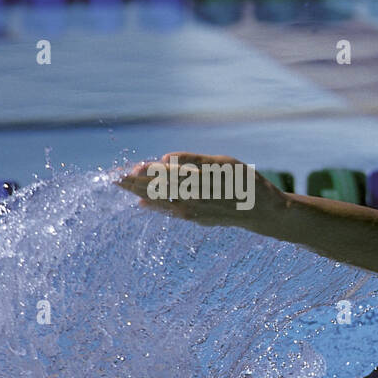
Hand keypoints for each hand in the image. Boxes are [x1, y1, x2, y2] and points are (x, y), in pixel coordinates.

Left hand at [117, 152, 286, 227]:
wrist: (263, 212)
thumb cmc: (246, 182)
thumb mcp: (223, 163)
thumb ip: (192, 160)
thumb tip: (164, 159)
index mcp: (192, 183)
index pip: (158, 175)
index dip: (141, 171)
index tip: (123, 169)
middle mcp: (187, 199)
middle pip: (153, 190)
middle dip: (132, 184)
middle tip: (113, 179)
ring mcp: (191, 212)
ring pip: (158, 201)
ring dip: (140, 194)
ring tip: (124, 187)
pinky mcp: (196, 219)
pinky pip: (169, 211)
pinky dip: (154, 207)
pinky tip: (143, 205)